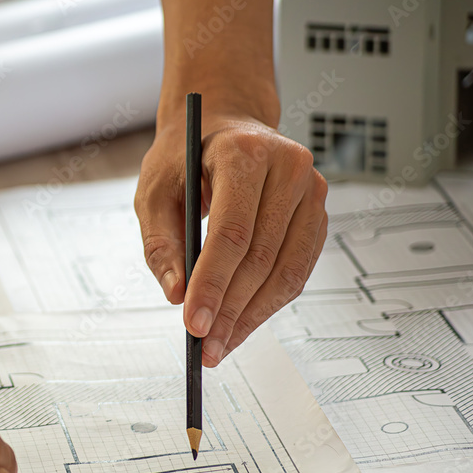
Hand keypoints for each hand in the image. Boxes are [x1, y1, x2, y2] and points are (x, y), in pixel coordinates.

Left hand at [135, 113, 327, 366]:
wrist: (223, 126)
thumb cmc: (186, 156)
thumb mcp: (155, 190)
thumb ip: (160, 243)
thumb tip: (176, 294)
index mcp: (245, 153)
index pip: (232, 232)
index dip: (213, 284)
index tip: (193, 324)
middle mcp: (289, 168)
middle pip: (261, 257)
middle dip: (229, 310)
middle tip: (204, 346)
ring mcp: (312, 191)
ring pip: (285, 271)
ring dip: (251, 317)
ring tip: (220, 345)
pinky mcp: (317, 215)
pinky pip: (296, 271)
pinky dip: (268, 304)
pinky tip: (241, 324)